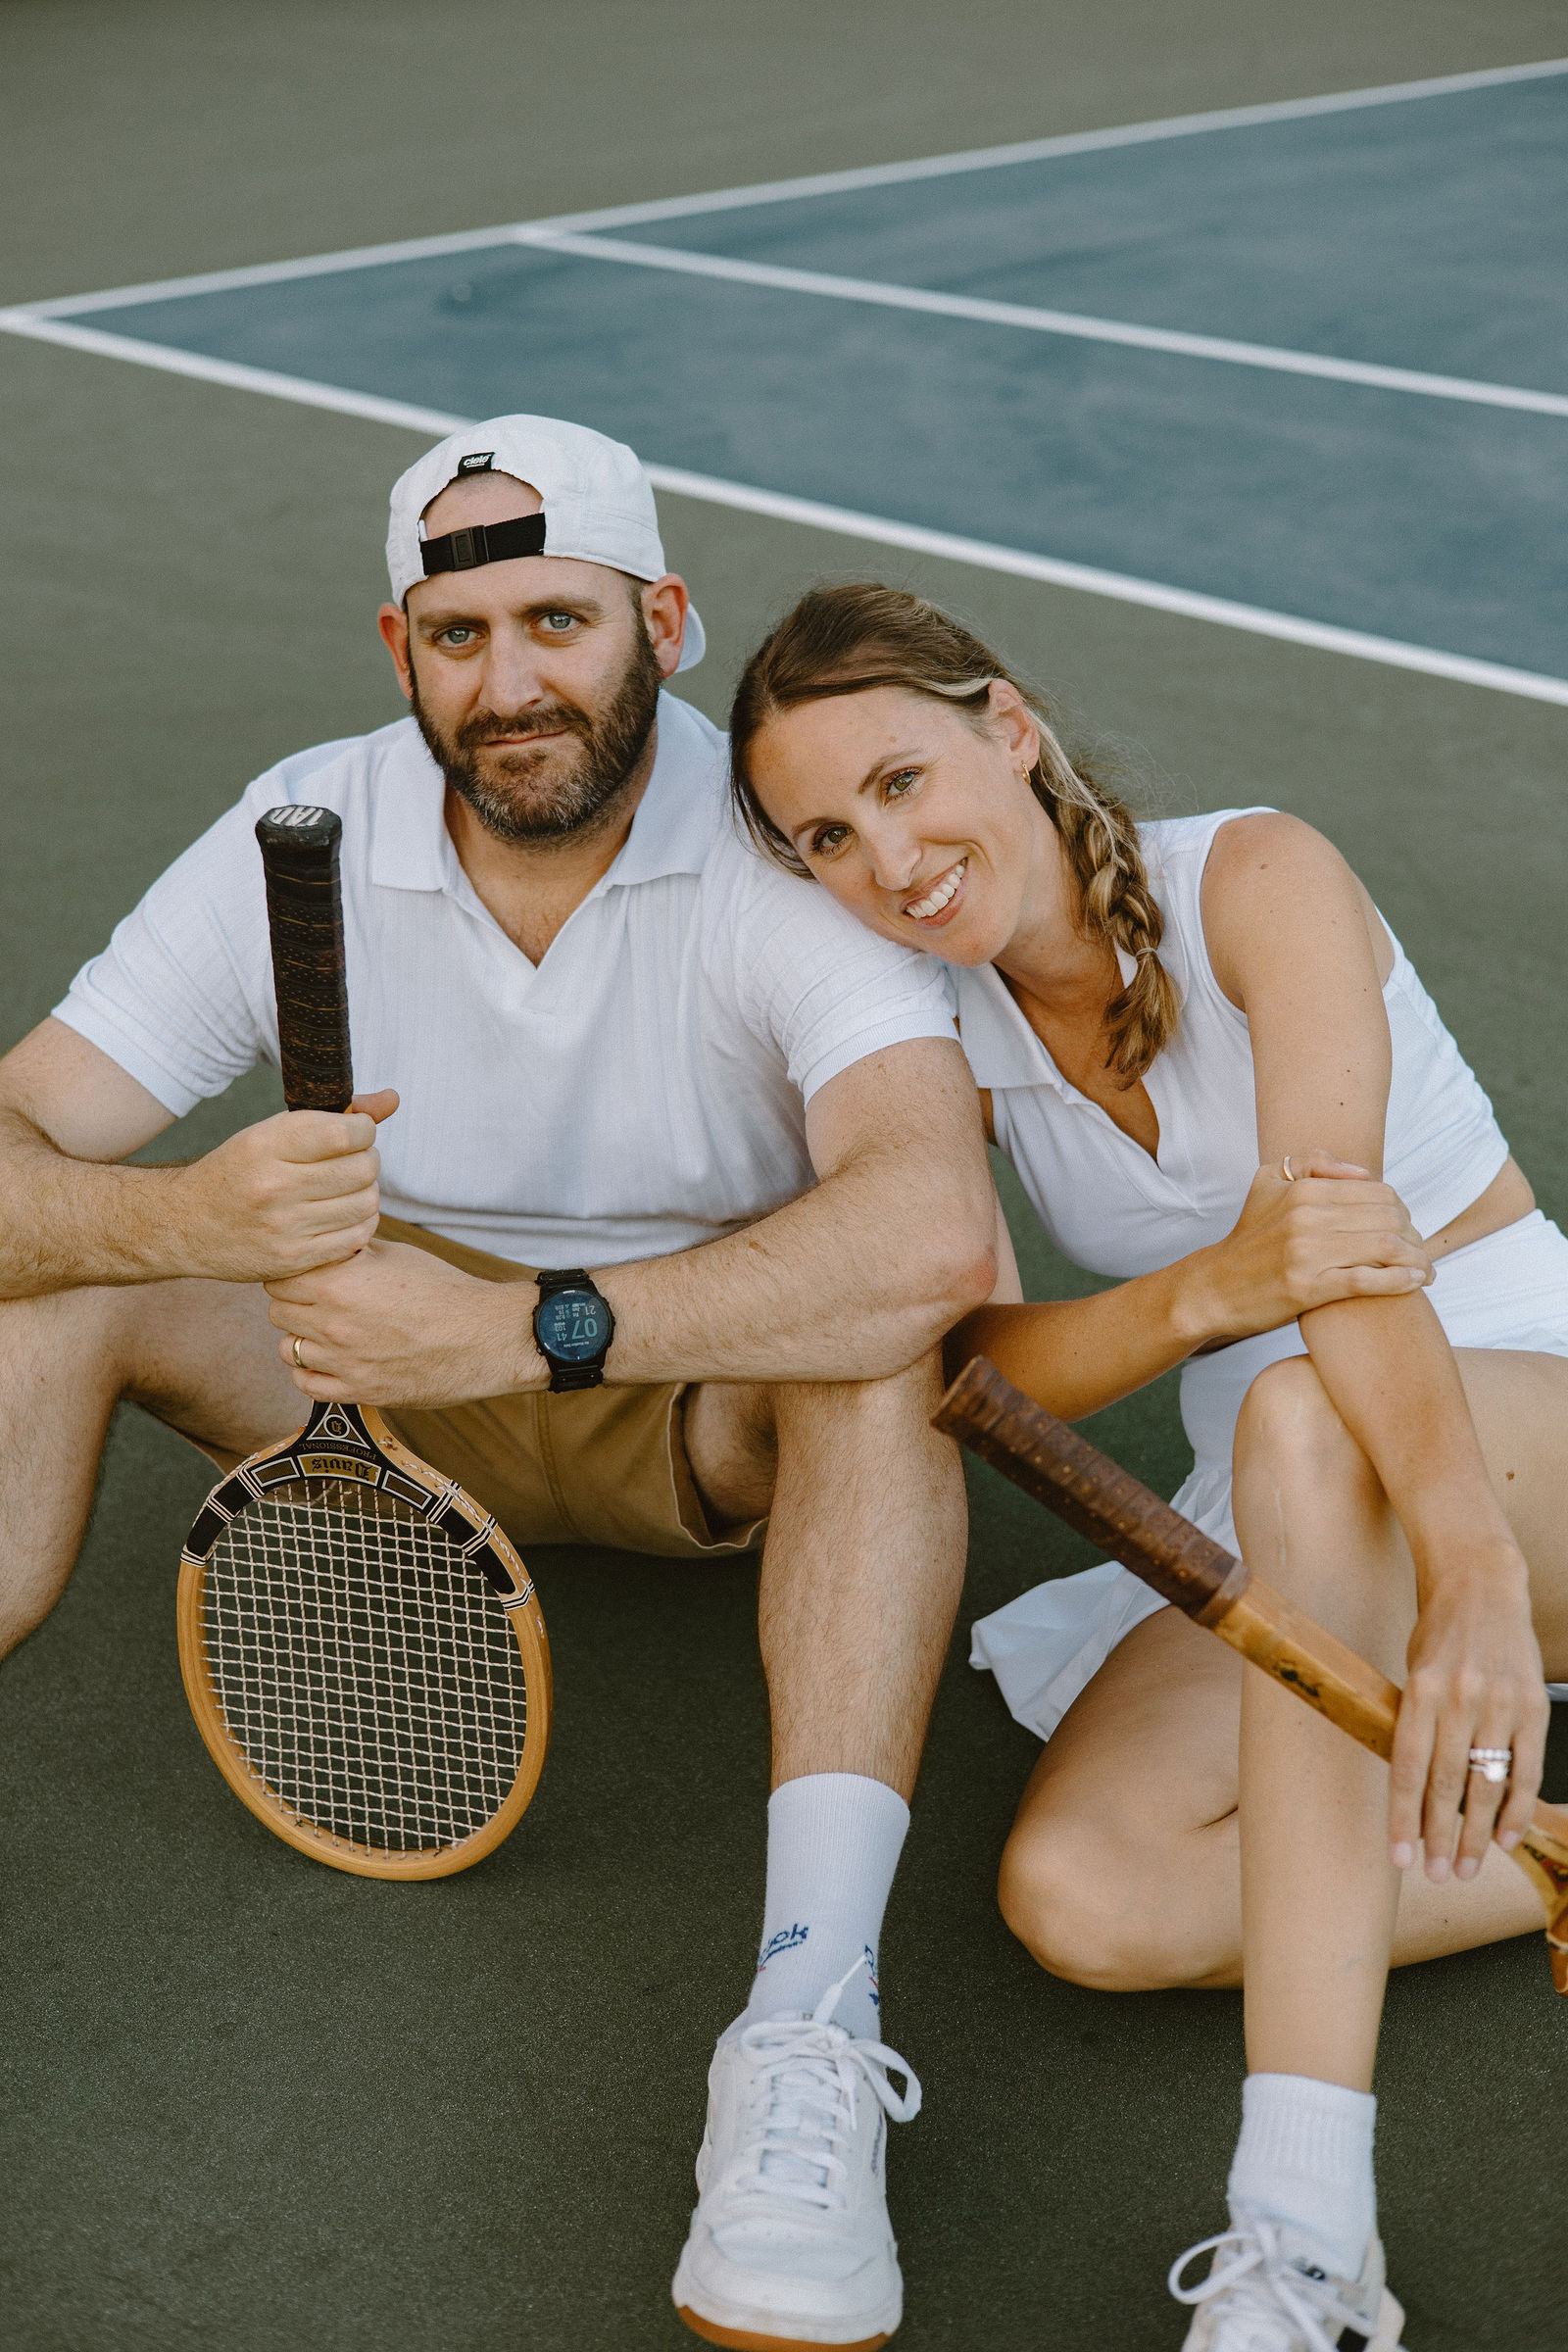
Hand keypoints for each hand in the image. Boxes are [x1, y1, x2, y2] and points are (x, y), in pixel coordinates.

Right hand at [172, 1091, 396, 1280]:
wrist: (185, 1225)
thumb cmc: (238, 1171)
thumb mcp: (270, 1133)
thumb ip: (333, 1117)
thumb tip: (392, 1098)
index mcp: (265, 1145)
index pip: (346, 1132)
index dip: (365, 1129)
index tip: (357, 1132)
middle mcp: (273, 1186)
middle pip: (362, 1169)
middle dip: (368, 1159)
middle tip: (353, 1161)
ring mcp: (283, 1227)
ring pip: (366, 1203)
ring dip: (367, 1192)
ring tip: (349, 1188)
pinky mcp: (293, 1260)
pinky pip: (357, 1237)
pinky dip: (361, 1222)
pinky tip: (344, 1214)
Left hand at [265, 1235, 543, 1406]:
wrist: (484, 1336)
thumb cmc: (445, 1290)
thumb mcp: (395, 1253)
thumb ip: (350, 1251)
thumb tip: (324, 1243)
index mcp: (338, 1283)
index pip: (277, 1277)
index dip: (290, 1271)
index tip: (306, 1271)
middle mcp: (333, 1324)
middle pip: (278, 1311)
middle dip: (294, 1302)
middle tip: (319, 1298)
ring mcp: (343, 1361)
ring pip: (287, 1349)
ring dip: (301, 1337)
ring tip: (328, 1329)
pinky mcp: (359, 1391)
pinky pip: (306, 1384)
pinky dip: (311, 1371)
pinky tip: (332, 1359)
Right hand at [1182, 1151, 1431, 1347]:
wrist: (1214, 1288)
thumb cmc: (1249, 1239)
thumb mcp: (1268, 1183)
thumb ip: (1313, 1164)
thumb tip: (1362, 1172)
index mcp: (1303, 1190)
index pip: (1378, 1192)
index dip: (1402, 1211)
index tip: (1407, 1229)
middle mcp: (1305, 1217)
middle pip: (1388, 1219)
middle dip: (1414, 1237)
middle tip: (1419, 1253)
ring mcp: (1306, 1253)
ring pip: (1385, 1248)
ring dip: (1417, 1260)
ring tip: (1425, 1272)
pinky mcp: (1307, 1288)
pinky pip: (1367, 1280)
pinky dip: (1399, 1281)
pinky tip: (1414, 1282)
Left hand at [1389, 1545, 1549, 1880]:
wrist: (1483, 1585)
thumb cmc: (1438, 1632)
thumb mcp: (1412, 1671)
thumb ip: (1414, 1724)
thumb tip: (1413, 1789)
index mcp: (1421, 1692)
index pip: (1408, 1769)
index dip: (1404, 1818)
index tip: (1400, 1857)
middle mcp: (1460, 1699)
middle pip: (1448, 1785)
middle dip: (1441, 1837)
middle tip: (1437, 1875)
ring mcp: (1500, 1703)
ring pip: (1487, 1784)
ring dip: (1476, 1833)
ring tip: (1465, 1868)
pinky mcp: (1533, 1706)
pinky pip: (1526, 1768)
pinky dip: (1516, 1807)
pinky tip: (1506, 1837)